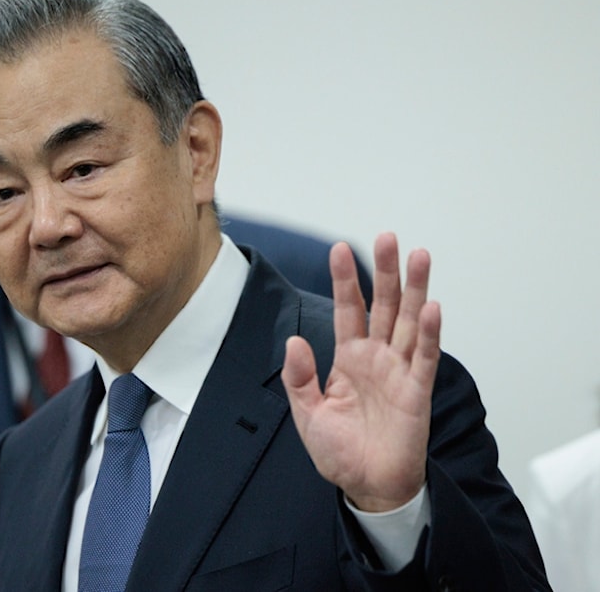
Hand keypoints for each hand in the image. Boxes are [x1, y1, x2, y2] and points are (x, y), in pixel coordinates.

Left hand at [280, 232, 440, 511]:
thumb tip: (294, 341)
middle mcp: (376, 358)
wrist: (367, 487)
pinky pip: (423, 358)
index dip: (345, 280)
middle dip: (385, 271)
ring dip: (414, 289)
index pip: (348, 310)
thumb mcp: (308, 413)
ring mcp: (399, 372)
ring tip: (419, 255)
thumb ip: (299, 377)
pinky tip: (431, 307)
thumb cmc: (339, 451)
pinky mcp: (416, 392)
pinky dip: (427, 333)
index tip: (338, 248)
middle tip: (388, 236)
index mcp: (348, 359)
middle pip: (383, 305)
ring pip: (408, 322)